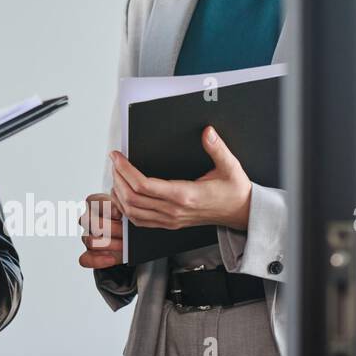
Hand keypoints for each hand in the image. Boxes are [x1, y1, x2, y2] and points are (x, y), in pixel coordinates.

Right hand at [78, 191, 123, 267]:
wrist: (134, 240)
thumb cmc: (129, 222)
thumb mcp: (129, 213)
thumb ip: (124, 210)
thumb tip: (120, 212)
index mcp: (96, 205)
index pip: (92, 201)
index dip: (105, 207)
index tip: (119, 214)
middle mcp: (89, 221)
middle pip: (90, 222)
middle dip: (111, 228)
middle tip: (125, 232)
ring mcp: (87, 238)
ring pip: (89, 241)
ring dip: (108, 244)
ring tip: (124, 245)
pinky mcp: (89, 254)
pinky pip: (84, 259)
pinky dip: (98, 260)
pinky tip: (111, 259)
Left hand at [111, 126, 251, 230]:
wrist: (242, 213)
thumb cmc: (234, 192)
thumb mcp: (231, 167)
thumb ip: (218, 148)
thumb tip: (208, 132)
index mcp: (185, 194)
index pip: (144, 185)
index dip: (125, 170)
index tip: (116, 156)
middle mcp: (174, 209)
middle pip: (132, 198)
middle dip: (117, 178)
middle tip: (114, 162)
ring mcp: (170, 219)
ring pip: (132, 211)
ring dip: (118, 193)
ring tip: (116, 175)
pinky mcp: (169, 223)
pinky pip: (139, 221)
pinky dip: (125, 209)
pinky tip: (122, 196)